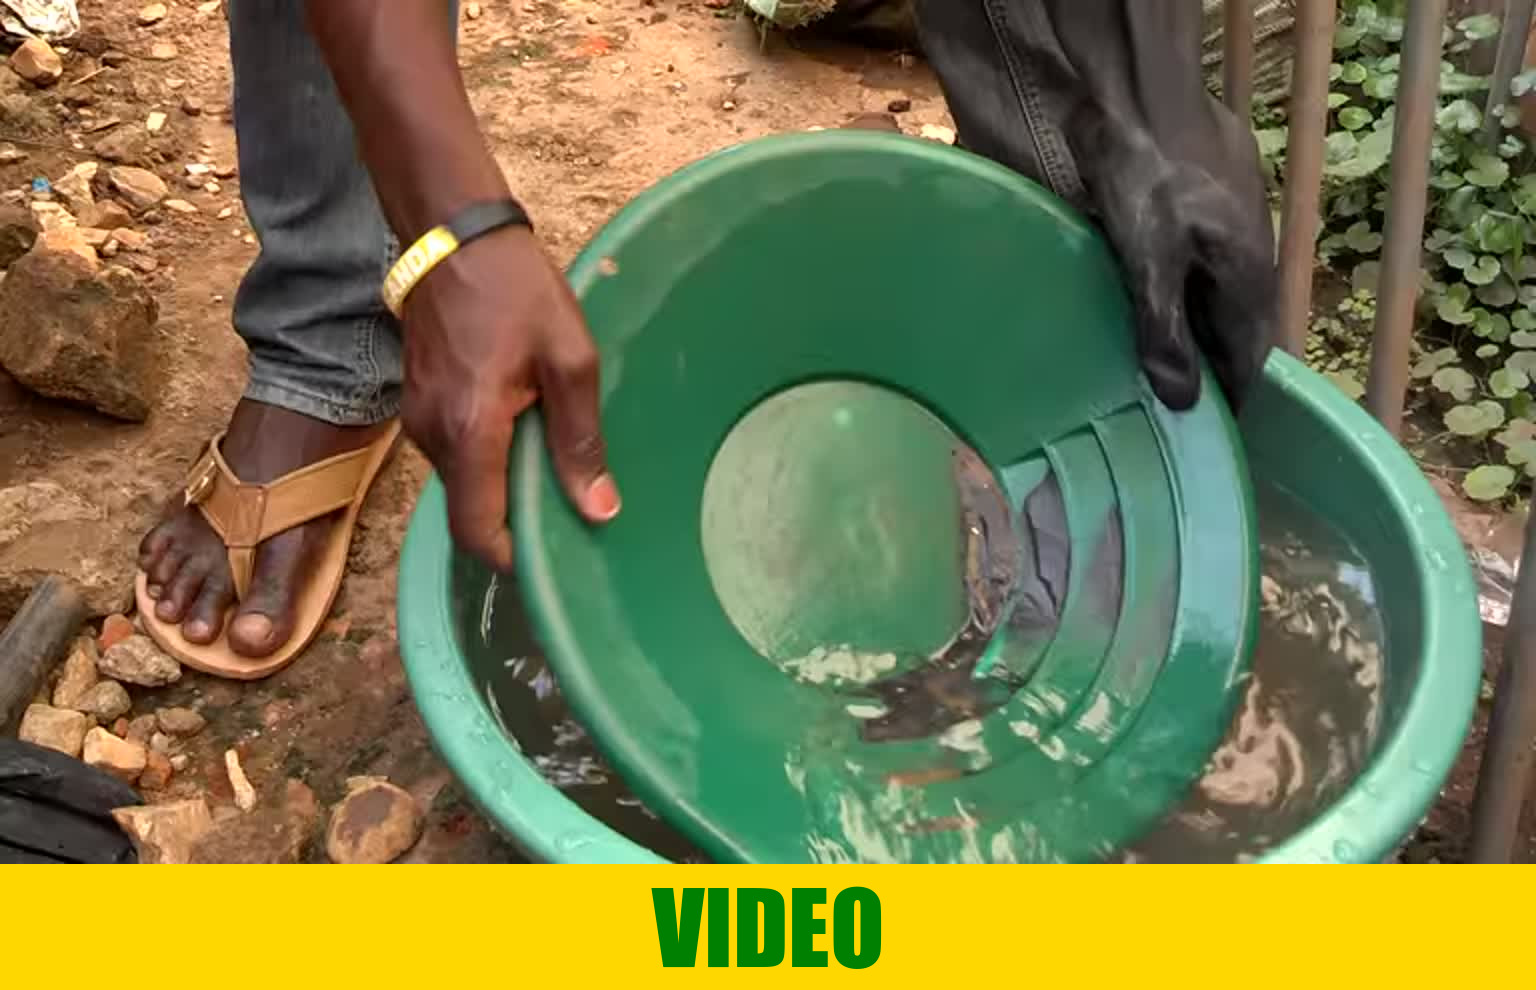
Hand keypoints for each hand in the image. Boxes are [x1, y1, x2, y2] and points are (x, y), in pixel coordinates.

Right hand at [400, 224, 620, 571]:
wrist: (455, 236)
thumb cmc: (518, 291)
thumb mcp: (570, 361)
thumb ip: (581, 441)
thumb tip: (599, 511)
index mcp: (471, 430)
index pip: (477, 530)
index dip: (511, 558)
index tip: (551, 558)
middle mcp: (433, 436)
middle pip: (471, 510)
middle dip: (515, 517)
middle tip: (568, 498)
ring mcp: (417, 420)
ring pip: (463, 482)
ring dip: (502, 480)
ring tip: (550, 449)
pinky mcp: (416, 405)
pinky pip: (454, 453)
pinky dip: (486, 455)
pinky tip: (522, 423)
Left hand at [1080, 108, 1276, 412]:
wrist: (1139, 92)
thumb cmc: (1148, 176)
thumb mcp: (1151, 260)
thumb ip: (1165, 329)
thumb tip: (1183, 403)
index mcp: (1249, 278)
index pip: (1251, 360)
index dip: (1232, 401)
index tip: (1210, 443)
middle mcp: (1247, 257)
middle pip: (1231, 331)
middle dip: (1204, 371)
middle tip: (1164, 413)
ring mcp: (1225, 228)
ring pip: (1209, 298)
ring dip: (1184, 333)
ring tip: (1144, 371)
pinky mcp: (1196, 206)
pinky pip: (1189, 268)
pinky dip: (1167, 296)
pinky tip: (1131, 308)